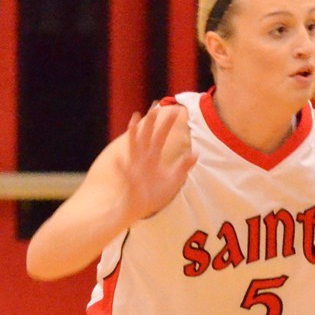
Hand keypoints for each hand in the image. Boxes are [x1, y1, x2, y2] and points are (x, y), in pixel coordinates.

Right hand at [118, 106, 196, 221]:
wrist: (136, 209)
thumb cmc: (153, 195)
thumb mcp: (173, 180)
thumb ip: (183, 166)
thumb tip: (196, 153)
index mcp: (153, 159)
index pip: (161, 137)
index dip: (167, 125)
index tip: (174, 111)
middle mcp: (143, 160)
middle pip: (148, 137)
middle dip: (151, 122)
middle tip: (155, 105)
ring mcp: (135, 169)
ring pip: (134, 148)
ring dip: (134, 134)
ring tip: (134, 119)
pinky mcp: (130, 183)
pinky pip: (125, 174)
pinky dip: (121, 167)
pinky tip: (118, 160)